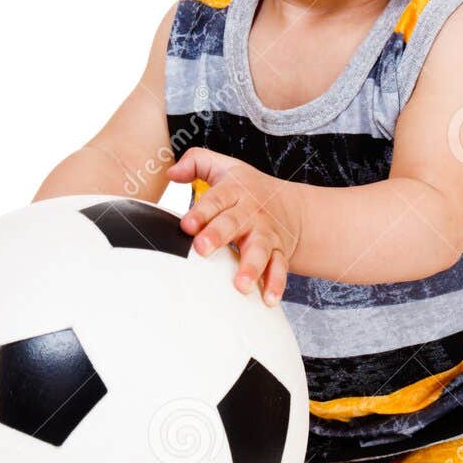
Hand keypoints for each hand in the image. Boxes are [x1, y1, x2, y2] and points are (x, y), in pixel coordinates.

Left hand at [167, 148, 299, 305]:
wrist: (289, 207)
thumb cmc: (248, 189)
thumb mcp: (224, 167)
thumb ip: (196, 162)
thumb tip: (172, 173)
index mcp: (235, 191)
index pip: (216, 199)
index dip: (201, 211)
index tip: (186, 224)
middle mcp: (251, 212)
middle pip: (234, 223)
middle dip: (219, 235)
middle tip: (203, 249)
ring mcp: (266, 234)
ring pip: (260, 250)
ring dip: (251, 267)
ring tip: (241, 285)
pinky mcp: (279, 252)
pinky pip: (279, 268)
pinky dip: (275, 284)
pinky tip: (268, 299)